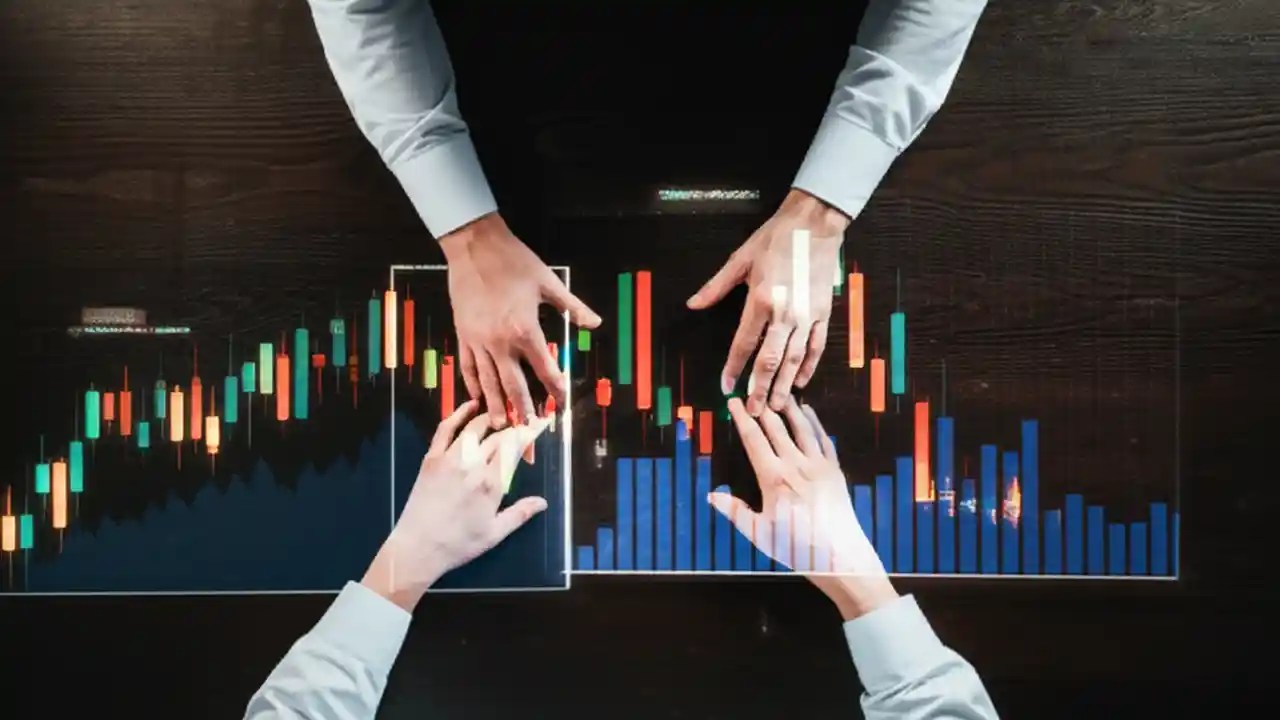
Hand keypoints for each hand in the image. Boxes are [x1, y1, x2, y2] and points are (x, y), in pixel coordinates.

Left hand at [361, 399, 550, 610]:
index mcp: (492, 484)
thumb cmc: (459, 544)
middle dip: (512, 428)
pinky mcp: (432, 458)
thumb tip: (543, 502)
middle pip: (498, 437)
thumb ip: (520, 514)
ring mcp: (450, 459)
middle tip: (520, 423)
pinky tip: (470, 405)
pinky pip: (446, 429)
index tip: (535, 426)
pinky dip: (458, 414)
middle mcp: (473, 465)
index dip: (526, 434)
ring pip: (475, 428)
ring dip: (490, 419)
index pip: (513, 448)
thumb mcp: (495, 533)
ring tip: (500, 416)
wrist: (418, 547)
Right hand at [440, 213, 601, 426]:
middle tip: (528, 432)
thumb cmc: (514, 261)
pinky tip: (477, 398)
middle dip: (524, 411)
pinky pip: (468, 366)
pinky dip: (473, 385)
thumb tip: (594, 324)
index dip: (555, 390)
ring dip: (497, 406)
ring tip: (502, 426)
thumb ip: (572, 307)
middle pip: (514, 385)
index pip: (545, 370)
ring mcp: (479, 341)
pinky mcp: (463, 335)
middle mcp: (501, 342)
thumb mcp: (549, 282)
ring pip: (488, 382)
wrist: (474, 246)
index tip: (561, 406)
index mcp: (526, 330)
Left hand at [687, 189, 849, 414]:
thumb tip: (693, 304)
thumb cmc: (775, 239)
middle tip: (755, 410)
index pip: (744, 344)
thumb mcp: (740, 260)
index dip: (734, 367)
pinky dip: (809, 367)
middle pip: (771, 360)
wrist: (814, 224)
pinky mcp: (823, 313)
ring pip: (795, 359)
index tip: (726, 386)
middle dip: (761, 388)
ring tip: (777, 406)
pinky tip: (801, 382)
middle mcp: (785, 313)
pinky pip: (816, 347)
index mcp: (761, 300)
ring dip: (785, 385)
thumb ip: (715, 287)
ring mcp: (807, 315)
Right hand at [709, 397, 897, 620]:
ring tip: (781, 392)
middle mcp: (796, 464)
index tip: (734, 403)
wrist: (840, 556)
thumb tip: (711, 495)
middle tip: (753, 390)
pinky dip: (815, 422)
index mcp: (773, 478)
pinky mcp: (834, 470)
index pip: (753, 439)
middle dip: (762, 406)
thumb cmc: (795, 548)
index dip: (742, 418)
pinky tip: (809, 412)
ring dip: (789, 408)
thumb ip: (735, 511)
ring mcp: (818, 465)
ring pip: (801, 427)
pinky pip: (823, 439)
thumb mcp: (759, 533)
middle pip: (776, 427)